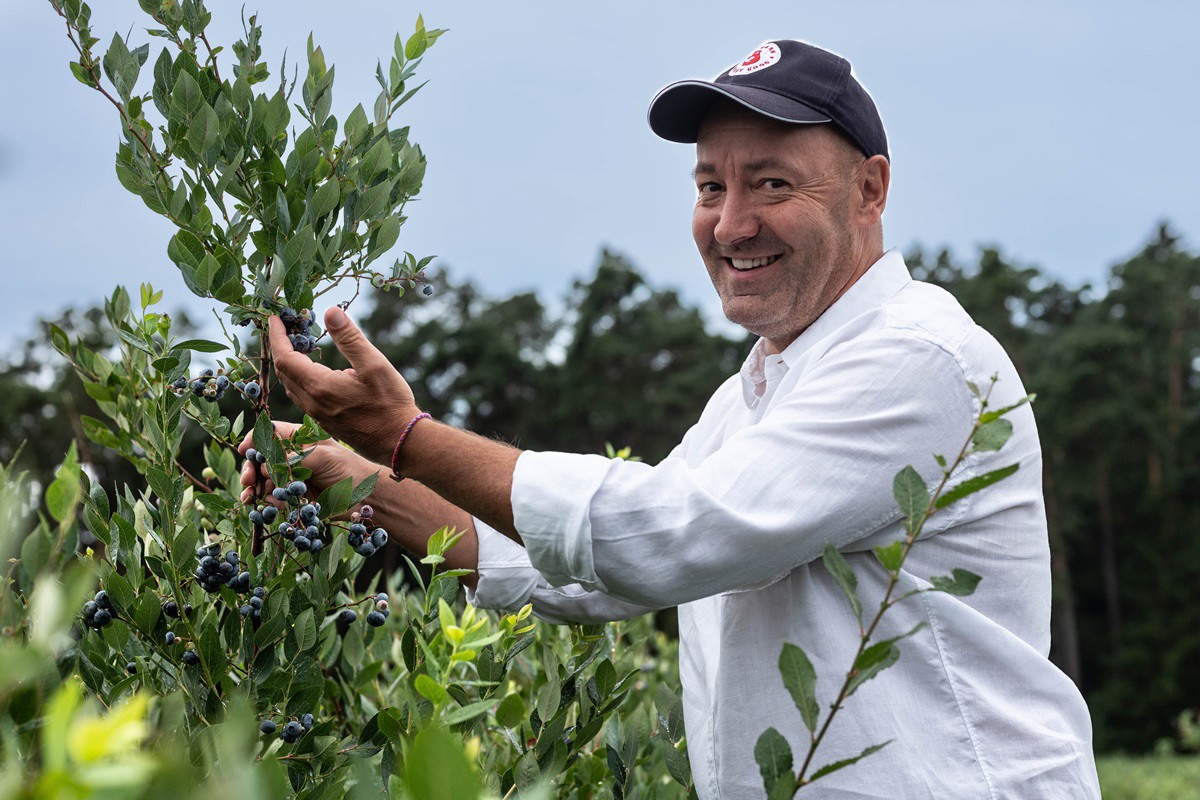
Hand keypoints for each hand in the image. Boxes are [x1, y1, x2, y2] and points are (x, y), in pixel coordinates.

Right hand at [236, 420, 375, 506]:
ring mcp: (293, 476)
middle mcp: (293, 455)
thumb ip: (293, 458)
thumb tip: (264, 466)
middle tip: (247, 481)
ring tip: (253, 497)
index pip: (270, 432)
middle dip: (251, 469)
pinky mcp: (295, 495)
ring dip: (256, 488)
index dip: (254, 440)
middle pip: (262, 458)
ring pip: (264, 479)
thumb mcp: (322, 457)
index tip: (244, 451)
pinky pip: (274, 497)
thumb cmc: (349, 470)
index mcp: (301, 438)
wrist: (366, 498)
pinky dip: (268, 502)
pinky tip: (271, 506)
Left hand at [269, 307, 418, 461]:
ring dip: (290, 365)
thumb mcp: (374, 365)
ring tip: (299, 347)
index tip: (276, 318)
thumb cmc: (391, 404)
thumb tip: (330, 312)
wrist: (400, 443)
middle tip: (288, 328)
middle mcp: (312, 403)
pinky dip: (301, 379)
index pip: (284, 358)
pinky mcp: (326, 423)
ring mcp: (318, 416)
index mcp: (319, 386)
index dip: (277, 336)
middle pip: (284, 372)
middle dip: (281, 347)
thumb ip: (350, 338)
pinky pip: (303, 398)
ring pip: (292, 387)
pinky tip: (318, 373)